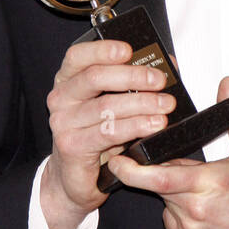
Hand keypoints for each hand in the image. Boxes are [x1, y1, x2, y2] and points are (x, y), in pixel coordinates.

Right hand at [41, 39, 176, 228]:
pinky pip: (108, 132)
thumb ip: (134, 82)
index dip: (103, 49)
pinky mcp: (72, 146)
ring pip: (106, 106)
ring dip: (141, 104)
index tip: (129, 50)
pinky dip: (135, 126)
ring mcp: (63, 123)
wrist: (75, 178)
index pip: (78, 56)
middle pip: (95, 77)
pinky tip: (153, 125)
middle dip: (133, 77)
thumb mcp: (114, 103)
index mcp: (68, 81)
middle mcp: (61, 99)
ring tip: (165, 106)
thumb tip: (166, 64)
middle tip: (160, 81)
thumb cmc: (96, 136)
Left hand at [107, 76, 228, 228]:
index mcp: (210, 183)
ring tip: (205, 195)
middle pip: (158, 186)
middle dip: (164, 174)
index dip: (132, 169)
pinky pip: (171, 225)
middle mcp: (196, 210)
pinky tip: (204, 212)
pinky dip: (180, 216)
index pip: (158, 176)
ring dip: (174, 195)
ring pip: (165, 205)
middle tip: (190, 174)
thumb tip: (227, 87)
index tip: (118, 160)